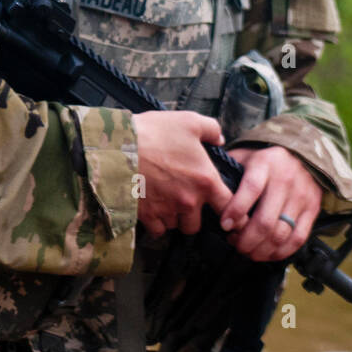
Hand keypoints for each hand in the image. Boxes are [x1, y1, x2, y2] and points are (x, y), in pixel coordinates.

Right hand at [134, 111, 234, 237]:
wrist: (118, 146)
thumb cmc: (155, 132)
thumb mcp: (189, 121)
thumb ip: (211, 129)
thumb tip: (220, 139)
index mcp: (205, 181)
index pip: (230, 206)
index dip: (232, 212)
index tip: (229, 215)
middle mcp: (189, 201)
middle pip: (198, 224)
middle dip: (192, 215)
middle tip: (183, 200)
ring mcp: (167, 211)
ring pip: (176, 226)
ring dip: (173, 218)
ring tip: (165, 202)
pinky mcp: (146, 216)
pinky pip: (157, 230)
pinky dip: (156, 223)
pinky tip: (152, 210)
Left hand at [219, 146, 320, 261]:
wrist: (302, 155)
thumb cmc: (265, 162)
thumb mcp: (245, 157)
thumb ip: (227, 171)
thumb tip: (206, 192)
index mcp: (265, 163)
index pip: (251, 189)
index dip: (236, 210)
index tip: (224, 225)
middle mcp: (285, 180)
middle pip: (265, 220)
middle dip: (246, 240)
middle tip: (235, 243)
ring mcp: (301, 196)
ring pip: (280, 234)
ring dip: (260, 249)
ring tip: (248, 249)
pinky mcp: (312, 209)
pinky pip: (297, 238)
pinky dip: (280, 252)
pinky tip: (266, 253)